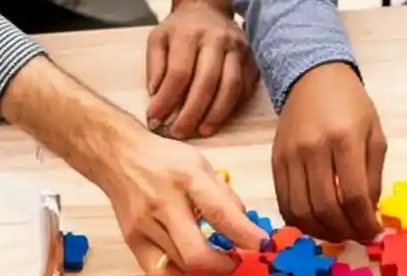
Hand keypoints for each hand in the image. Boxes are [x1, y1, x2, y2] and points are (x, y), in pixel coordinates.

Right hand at [101, 129, 266, 275]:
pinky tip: (185, 260)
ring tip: (213, 256)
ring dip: (205, 268)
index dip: (245, 234)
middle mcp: (162, 203)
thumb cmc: (165, 161)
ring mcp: (144, 225)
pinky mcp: (132, 240)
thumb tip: (245, 228)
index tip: (262, 245)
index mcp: (186, 177)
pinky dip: (177, 273)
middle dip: (222, 264)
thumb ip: (225, 196)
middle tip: (234, 259)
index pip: (219, 212)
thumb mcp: (202, 165)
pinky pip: (158, 272)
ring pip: (180, 266)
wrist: (117, 156)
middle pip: (195, 253)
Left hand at [146, 1, 258, 137]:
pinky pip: (245, 89)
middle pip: (207, 82)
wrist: (208, 11)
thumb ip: (155, 67)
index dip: (167, 100)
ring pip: (231, 87)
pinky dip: (232, 108)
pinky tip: (218, 119)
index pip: (179, 72)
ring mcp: (238, 50)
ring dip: (216, 114)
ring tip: (202, 130)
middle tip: (180, 132)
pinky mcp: (251, 60)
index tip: (155, 119)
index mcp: (189, 33)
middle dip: (192, 112)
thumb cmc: (181, 30)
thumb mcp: (158, 40)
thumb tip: (156, 97)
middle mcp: (217, 40)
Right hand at [273, 62, 385, 241]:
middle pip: (325, 208)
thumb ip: (373, 176)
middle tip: (357, 235)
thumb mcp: (375, 135)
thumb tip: (368, 215)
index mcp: (344, 139)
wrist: (313, 79)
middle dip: (345, 231)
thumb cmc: (351, 106)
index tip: (373, 232)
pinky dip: (301, 222)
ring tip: (339, 232)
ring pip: (301, 211)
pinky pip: (284, 203)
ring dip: (322, 232)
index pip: (353, 195)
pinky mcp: (275, 162)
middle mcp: (313, 149)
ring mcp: (290, 156)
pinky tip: (317, 223)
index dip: (364, 222)